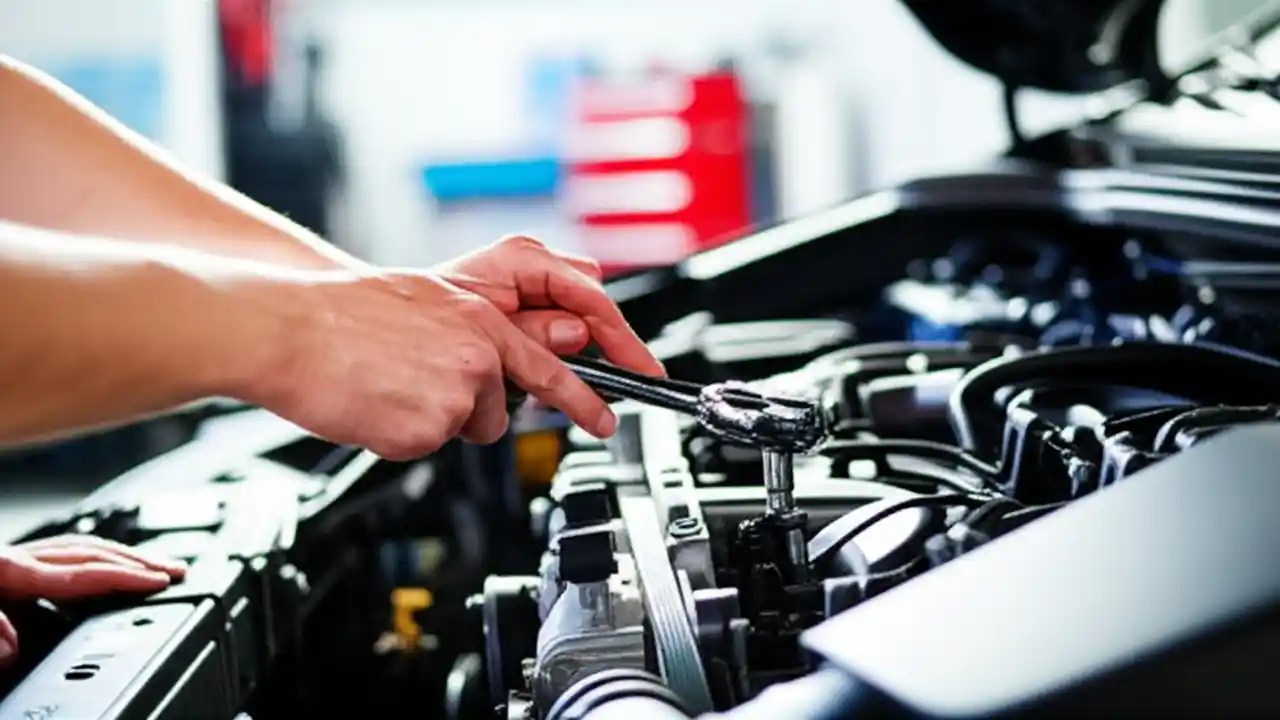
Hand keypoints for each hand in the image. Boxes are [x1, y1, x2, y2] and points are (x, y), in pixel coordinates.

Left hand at [0, 535, 184, 666]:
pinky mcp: (5, 571)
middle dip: (138, 561)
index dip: (128, 577)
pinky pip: (58, 558)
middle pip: (88, 553)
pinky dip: (90, 561)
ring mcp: (10, 560)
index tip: (163, 581)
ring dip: (119, 556)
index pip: (82, 572)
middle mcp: (14, 558)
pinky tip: (99, 573)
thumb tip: (14, 646)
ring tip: (150, 565)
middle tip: (175, 569)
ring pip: (76, 550)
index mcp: (7, 569)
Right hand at [236, 241, 660, 459]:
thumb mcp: (427, 303)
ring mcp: (454, 396)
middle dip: (472, 410)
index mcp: (480, 319)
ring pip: (461, 430)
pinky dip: (399, 433)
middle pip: (499, 411)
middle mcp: (477, 356)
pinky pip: (425, 445)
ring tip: (388, 386)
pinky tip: (374, 403)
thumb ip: (473, 331)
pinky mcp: (425, 431)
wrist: (290, 329)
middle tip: (429, 396)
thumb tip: (495, 363)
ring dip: (431, 420)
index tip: (608, 420)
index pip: (551, 369)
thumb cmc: (345, 315)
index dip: (586, 400)